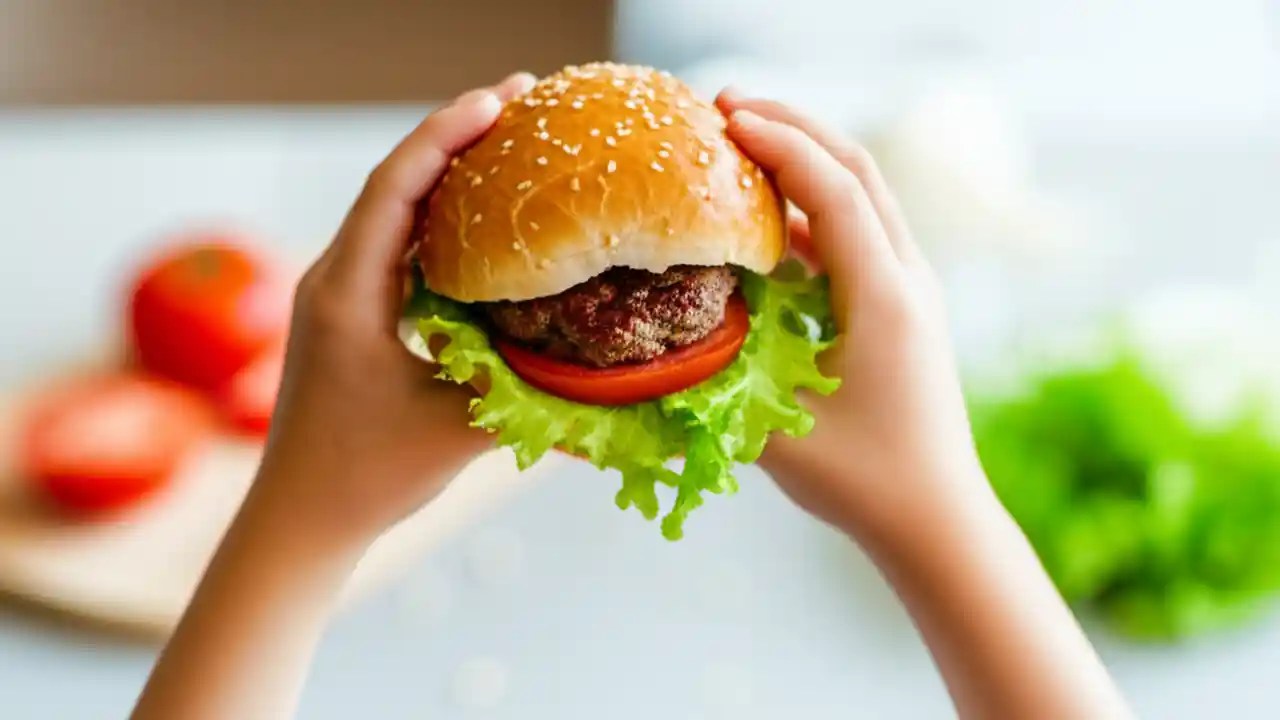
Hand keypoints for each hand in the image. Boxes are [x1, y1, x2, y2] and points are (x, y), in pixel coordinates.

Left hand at [256, 72, 536, 549]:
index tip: (499, 99)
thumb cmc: (366, 478)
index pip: (396, 188)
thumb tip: (606, 370)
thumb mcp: (457, 431)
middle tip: (520, 101)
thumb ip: (531, 396)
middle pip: (394, 183)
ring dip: (445, 173)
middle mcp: (334, 279)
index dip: (446, 134)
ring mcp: (337, 295)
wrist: (300, 519)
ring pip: (392, 211)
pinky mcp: (349, 314)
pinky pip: (393, 246)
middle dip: (454, 136)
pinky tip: (479, 215)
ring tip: (505, 141)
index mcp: (349, 294)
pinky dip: (436, 218)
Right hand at [719, 91, 989, 554]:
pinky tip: (765, 222)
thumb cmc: (865, 483)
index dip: (779, 146)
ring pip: (861, 196)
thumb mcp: (777, 431)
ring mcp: (909, 290)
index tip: (724, 119)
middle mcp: (908, 279)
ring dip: (804, 163)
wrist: (936, 519)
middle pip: (857, 170)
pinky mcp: (900, 307)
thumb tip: (654, 336)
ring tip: (741, 147)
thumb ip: (717, 378)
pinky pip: (857, 235)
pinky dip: (811, 211)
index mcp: (885, 298)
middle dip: (794, 128)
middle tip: (727, 108)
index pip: (834, 191)